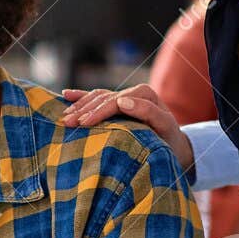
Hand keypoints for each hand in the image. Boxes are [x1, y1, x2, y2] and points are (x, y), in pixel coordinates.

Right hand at [61, 84, 193, 172]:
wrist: (173, 145)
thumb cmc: (169, 140)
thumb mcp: (165, 127)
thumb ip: (148, 112)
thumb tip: (122, 101)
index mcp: (145, 95)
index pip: (115, 101)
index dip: (99, 112)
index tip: (85, 123)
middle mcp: (133, 92)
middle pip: (103, 98)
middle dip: (84, 110)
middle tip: (69, 122)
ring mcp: (123, 96)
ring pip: (97, 97)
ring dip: (79, 106)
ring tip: (65, 117)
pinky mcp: (117, 103)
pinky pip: (96, 97)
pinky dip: (81, 96)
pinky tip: (66, 95)